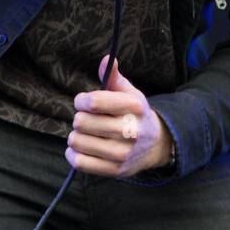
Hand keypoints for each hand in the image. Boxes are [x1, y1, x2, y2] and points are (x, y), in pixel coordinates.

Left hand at [66, 55, 173, 177]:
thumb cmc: (135, 115)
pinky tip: (81, 148)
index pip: (93, 101)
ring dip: (76, 136)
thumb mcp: (130, 93)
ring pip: (77, 141)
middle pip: (82, 121)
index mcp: (134, 107)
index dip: (82, 100)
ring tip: (86, 134)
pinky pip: (79, 162)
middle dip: (80, 118)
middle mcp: (130, 131)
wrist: (156, 145)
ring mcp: (122, 153)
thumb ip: (114, 77)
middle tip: (87, 120)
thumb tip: (106, 59)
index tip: (84, 102)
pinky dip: (73, 153)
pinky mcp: (114, 170)